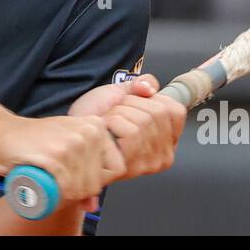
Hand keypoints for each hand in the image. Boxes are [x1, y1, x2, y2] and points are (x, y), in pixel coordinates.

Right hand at [0, 114, 125, 212]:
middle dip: (79, 193)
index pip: (116, 167)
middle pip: (97, 182)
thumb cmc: (31, 141)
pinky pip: (66, 187)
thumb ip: (84, 171)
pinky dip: (57, 196)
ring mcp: (72, 144)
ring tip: (50, 187)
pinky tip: (47, 188)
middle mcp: (88, 132)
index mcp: (95, 126)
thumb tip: (93, 205)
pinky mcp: (55, 156)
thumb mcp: (65, 148)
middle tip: (59, 187)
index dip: (98, 181)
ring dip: (66, 196)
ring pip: (81, 187)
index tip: (79, 180)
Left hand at [71, 74, 185, 182]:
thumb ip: (143, 83)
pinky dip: (114, 123)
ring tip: (110, 124)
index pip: (175, 110)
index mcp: (168, 138)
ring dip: (119, 114)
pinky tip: (107, 132)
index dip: (149, 100)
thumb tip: (148, 88)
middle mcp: (164, 154)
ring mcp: (150, 163)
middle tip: (116, 115)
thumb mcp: (123, 92)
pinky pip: (132, 132)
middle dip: (130, 105)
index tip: (133, 106)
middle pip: (158, 113)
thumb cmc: (97, 115)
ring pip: (144, 121)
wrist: (74, 128)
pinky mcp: (134, 166)